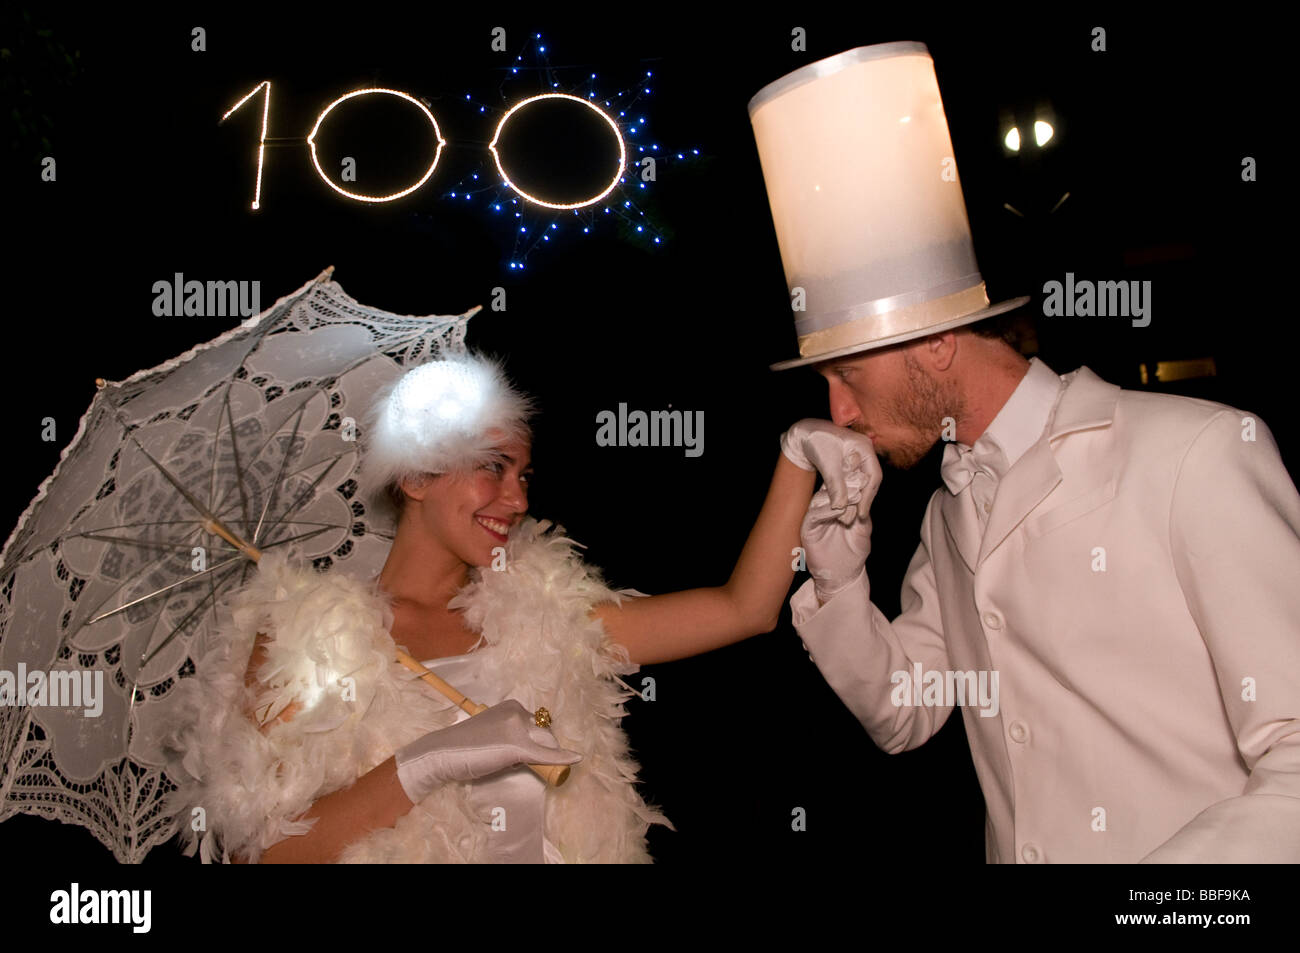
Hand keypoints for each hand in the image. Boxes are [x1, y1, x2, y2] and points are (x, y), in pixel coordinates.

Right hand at [394, 700, 580, 803]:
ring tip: (505, 762)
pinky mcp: (518, 747)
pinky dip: (562, 758)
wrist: (443, 754)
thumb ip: (511, 735)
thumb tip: (532, 751)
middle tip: (518, 762)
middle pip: (544, 733)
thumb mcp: (491, 732)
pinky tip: (577, 759)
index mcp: (512, 706)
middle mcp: (518, 712)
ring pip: (544, 744)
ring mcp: (518, 728)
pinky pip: (545, 754)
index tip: (523, 753)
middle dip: (541, 749)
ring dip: (539, 757)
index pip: (536, 725)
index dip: (535, 742)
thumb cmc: (464, 747)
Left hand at [781, 419, 880, 523]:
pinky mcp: (848, 462)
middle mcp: (864, 452)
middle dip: (863, 499)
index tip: (861, 513)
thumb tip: (840, 508)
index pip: (874, 476)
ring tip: (850, 515)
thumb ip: (836, 485)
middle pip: (870, 480)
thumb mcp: (827, 464)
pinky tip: (844, 504)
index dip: (868, 496)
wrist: (802, 433)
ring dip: (856, 498)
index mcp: (865, 447)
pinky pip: (853, 480)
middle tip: (857, 517)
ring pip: (861, 481)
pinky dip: (849, 492)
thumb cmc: (815, 442)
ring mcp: (857, 456)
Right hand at [801, 470, 872, 603]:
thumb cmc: (855, 553)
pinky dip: (826, 511)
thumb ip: (862, 512)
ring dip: (836, 496)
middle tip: (853, 472)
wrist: (844, 576)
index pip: (841, 487)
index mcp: (837, 507)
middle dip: (843, 481)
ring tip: (851, 495)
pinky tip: (839, 510)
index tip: (860, 465)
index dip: (850, 477)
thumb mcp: (864, 529)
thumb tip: (863, 493)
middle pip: (829, 489)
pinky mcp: (807, 529)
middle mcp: (824, 510)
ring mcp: (815, 519)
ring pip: (820, 499)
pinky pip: (814, 515)